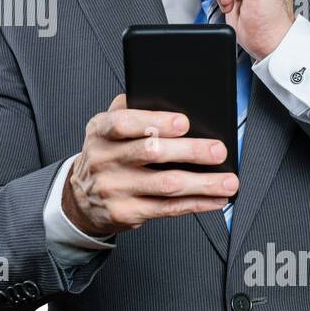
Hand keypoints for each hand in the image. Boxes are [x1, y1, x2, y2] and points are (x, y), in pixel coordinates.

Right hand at [62, 94, 238, 236]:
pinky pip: (167, 209)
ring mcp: (114, 189)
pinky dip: (196, 203)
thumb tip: (167, 97)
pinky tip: (215, 198)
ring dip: (203, 183)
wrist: (81, 198)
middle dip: (190, 151)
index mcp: (100, 132)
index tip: (184, 122)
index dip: (155, 121)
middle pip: (150, 153)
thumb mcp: (105, 128)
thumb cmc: (105, 155)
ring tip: (228, 180)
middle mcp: (104, 160)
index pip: (123, 123)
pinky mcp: (125, 213)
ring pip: (165, 185)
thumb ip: (129, 109)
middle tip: (218, 150)